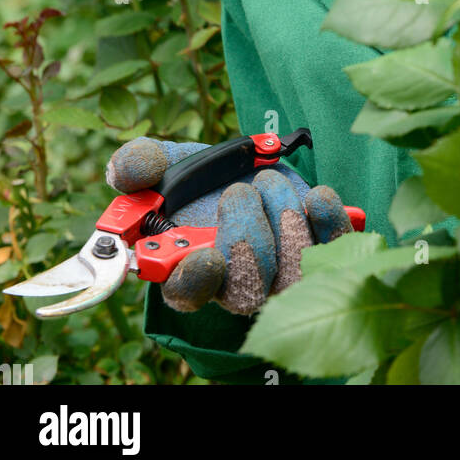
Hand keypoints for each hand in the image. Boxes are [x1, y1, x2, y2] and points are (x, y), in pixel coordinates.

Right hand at [106, 137, 352, 314]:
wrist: (256, 172)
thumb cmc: (204, 179)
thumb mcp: (168, 166)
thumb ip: (141, 168)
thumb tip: (125, 173)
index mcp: (187, 271)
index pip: (188, 294)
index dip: (197, 280)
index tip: (205, 255)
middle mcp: (237, 285)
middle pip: (247, 283)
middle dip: (246, 226)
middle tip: (241, 189)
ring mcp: (284, 279)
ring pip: (292, 269)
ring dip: (281, 211)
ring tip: (269, 183)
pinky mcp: (324, 257)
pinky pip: (334, 251)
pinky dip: (327, 220)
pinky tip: (316, 197)